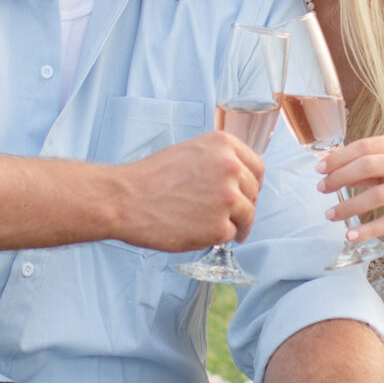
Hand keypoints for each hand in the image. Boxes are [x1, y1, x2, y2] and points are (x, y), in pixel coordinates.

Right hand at [112, 131, 265, 251]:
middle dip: (243, 205)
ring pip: (247, 216)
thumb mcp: (190, 152)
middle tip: (227, 215)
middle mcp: (231, 168)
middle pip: (253, 193)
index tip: (246, 194)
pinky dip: (216, 237)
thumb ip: (217, 161)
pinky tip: (197, 232)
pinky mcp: (219, 227)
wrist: (126, 199)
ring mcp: (228, 198)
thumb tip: (237, 179)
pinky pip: (230, 235)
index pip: (257, 167)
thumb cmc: (151, 177)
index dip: (251, 184)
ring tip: (213, 228)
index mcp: (224, 145)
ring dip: (235, 224)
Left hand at [316, 134, 383, 250]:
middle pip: (369, 165)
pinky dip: (368, 230)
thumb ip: (365, 167)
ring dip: (349, 206)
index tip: (319, 168)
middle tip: (322, 188)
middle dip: (340, 177)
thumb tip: (330, 170)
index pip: (365, 146)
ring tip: (330, 214)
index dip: (339, 157)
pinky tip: (350, 234)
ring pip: (377, 194)